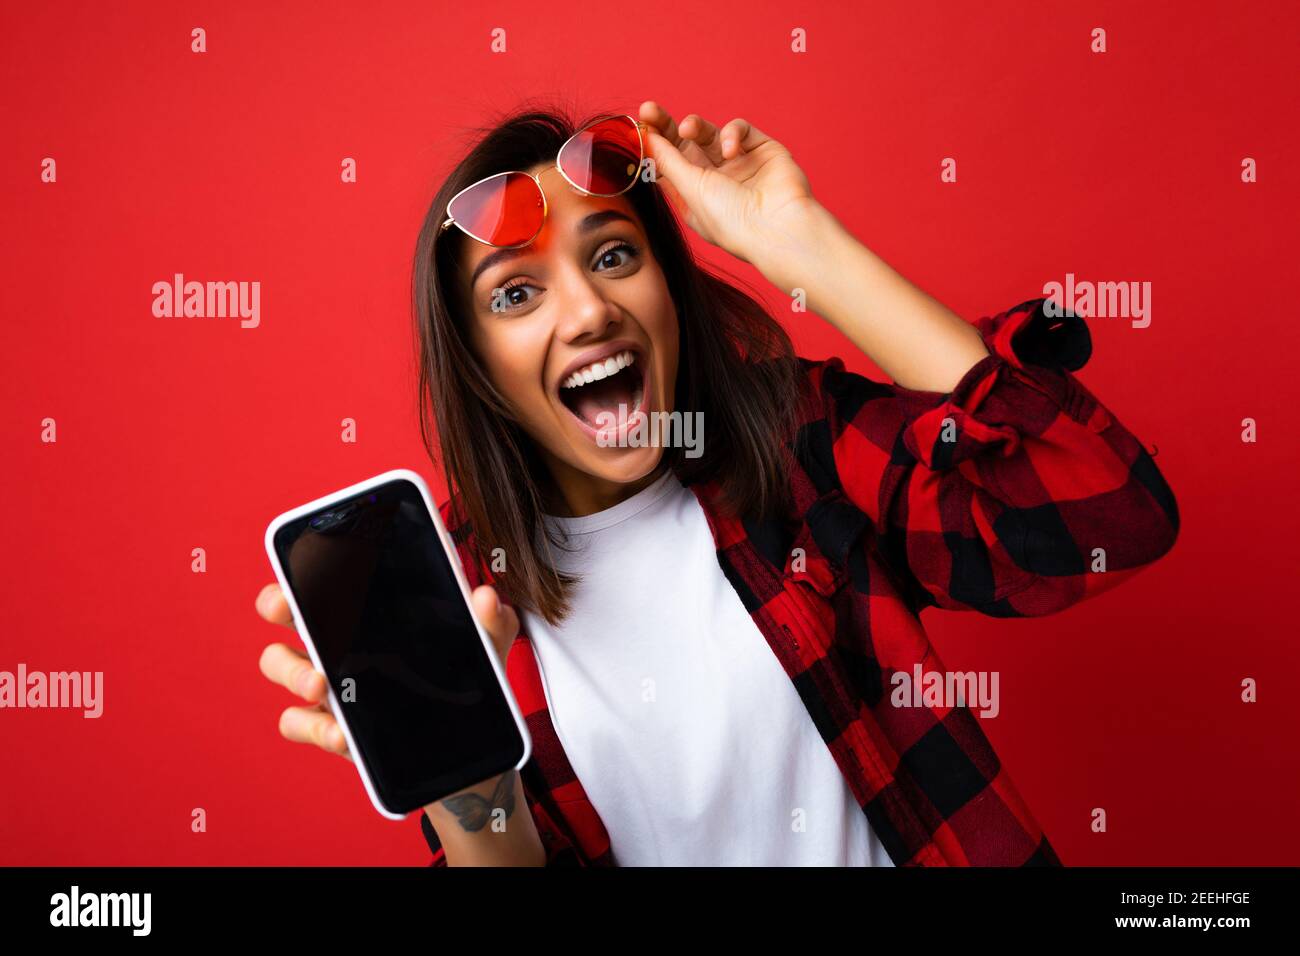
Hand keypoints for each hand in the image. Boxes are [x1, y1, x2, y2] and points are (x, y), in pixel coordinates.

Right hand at [255, 581, 519, 761]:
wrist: (471, 749)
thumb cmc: (464, 682)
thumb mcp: (484, 649)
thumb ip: (489, 623)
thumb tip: (487, 597)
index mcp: (372, 611)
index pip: (328, 574)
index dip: (309, 559)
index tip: (306, 555)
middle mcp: (342, 642)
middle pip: (288, 612)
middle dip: (278, 603)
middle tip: (289, 607)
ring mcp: (332, 685)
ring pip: (283, 666)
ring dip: (294, 671)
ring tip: (321, 682)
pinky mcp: (332, 728)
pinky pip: (299, 723)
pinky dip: (314, 726)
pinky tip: (340, 732)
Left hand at [637, 99, 819, 271]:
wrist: (778, 227)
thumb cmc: (732, 221)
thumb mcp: (690, 189)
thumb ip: (667, 160)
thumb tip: (646, 137)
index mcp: (694, 198)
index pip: (667, 166)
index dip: (653, 146)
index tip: (638, 127)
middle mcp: (715, 181)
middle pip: (684, 145)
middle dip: (667, 127)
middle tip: (650, 110)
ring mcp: (739, 165)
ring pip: (709, 134)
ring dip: (696, 126)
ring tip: (690, 129)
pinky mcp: (761, 150)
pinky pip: (739, 130)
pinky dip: (731, 133)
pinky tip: (731, 150)